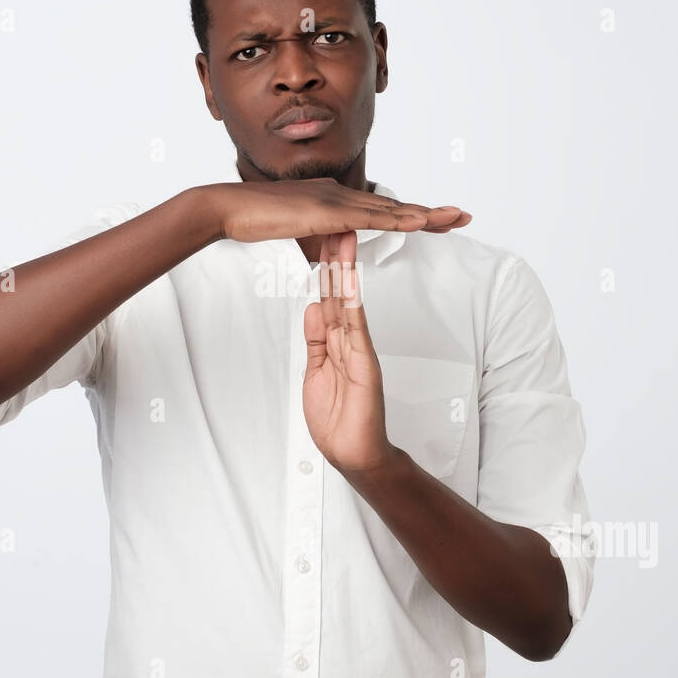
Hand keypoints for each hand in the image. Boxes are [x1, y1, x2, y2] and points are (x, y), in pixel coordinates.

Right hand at [206, 177, 469, 242]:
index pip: (382, 211)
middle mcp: (340, 195)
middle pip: (395, 207)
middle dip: (432, 213)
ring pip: (389, 211)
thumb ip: (319, 243)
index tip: (439, 220)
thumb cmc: (254, 221)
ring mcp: (335, 201)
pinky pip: (369, 218)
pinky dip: (396, 220)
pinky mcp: (326, 212)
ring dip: (425, 215)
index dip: (412, 215)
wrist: (228, 209)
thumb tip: (332, 258)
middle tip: (464, 216)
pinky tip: (418, 223)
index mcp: (334, 201)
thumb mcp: (296, 236)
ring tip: (454, 219)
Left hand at [302, 230, 395, 478]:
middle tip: (335, 221)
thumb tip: (313, 308)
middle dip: (335, 257)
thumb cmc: (338, 420)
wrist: (355, 456)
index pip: (329, 298)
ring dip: (344, 271)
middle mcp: (350, 341)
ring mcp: (359, 351)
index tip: (319, 239)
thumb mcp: (316, 373)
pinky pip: (356, 330)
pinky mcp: (364, 366)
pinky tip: (348, 284)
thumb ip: (316, 341)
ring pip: (349, 303)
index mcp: (337, 343)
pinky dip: (352, 305)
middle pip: (340, 292)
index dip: (323, 268)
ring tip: (343, 238)